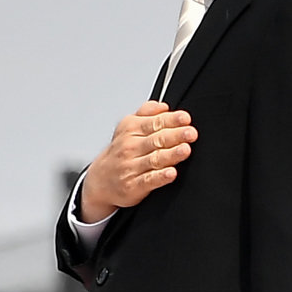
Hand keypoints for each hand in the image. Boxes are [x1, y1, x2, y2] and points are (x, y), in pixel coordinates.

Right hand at [76, 101, 193, 220]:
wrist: (100, 180)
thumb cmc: (120, 152)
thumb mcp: (127, 127)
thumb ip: (146, 113)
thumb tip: (163, 106)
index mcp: (131, 129)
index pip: (155, 122)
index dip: (172, 120)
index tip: (185, 118)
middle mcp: (130, 147)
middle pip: (157, 139)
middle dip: (175, 135)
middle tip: (191, 133)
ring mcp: (131, 167)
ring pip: (154, 159)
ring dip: (171, 154)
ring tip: (185, 150)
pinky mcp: (133, 186)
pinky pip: (148, 180)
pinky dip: (160, 177)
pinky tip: (171, 173)